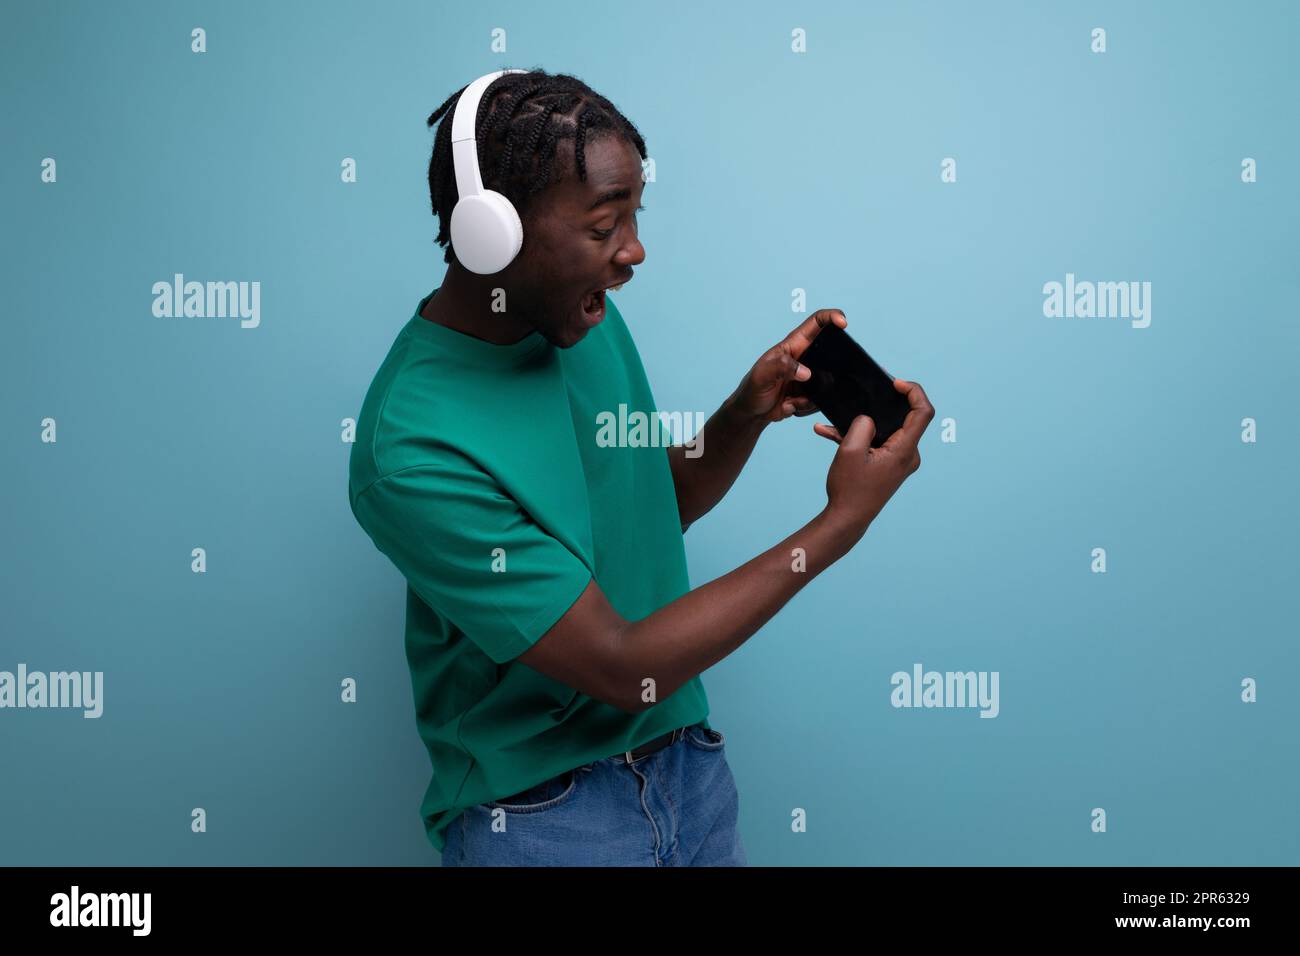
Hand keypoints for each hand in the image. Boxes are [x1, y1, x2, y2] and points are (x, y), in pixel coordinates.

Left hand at [729, 309, 847, 423]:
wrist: (752, 413)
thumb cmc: (752, 389)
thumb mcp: (761, 375)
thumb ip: (781, 367)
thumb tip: (806, 372)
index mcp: (793, 345)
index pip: (816, 322)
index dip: (832, 316)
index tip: (843, 323)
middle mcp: (805, 358)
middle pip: (831, 352)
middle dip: (831, 365)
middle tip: (810, 382)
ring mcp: (810, 376)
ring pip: (829, 380)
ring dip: (812, 394)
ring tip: (790, 398)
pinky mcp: (811, 393)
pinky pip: (821, 399)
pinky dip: (806, 406)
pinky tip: (789, 405)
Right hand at [818, 377, 933, 532]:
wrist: (847, 519)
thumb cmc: (849, 489)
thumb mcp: (850, 451)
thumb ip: (862, 425)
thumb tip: (868, 418)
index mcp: (904, 450)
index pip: (923, 412)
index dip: (913, 391)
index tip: (895, 383)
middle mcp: (908, 455)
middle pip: (905, 418)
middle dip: (882, 405)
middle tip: (864, 394)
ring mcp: (900, 461)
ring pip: (886, 431)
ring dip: (862, 424)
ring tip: (833, 424)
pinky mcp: (889, 465)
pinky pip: (877, 443)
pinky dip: (859, 438)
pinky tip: (830, 434)